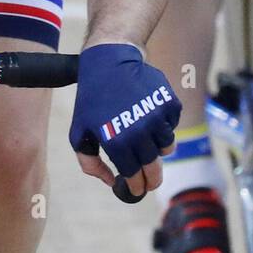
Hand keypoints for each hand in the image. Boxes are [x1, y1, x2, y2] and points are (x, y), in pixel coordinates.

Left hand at [69, 43, 180, 196]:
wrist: (111, 62)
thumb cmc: (93, 100)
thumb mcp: (80, 132)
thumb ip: (90, 162)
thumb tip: (111, 182)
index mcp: (117, 142)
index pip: (133, 176)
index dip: (136, 187)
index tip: (136, 190)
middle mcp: (140, 132)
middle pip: (154, 168)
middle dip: (152, 180)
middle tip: (151, 182)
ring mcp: (158, 117)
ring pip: (166, 148)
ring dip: (157, 149)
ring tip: (144, 138)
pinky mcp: (170, 104)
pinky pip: (172, 127)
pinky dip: (164, 127)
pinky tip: (150, 116)